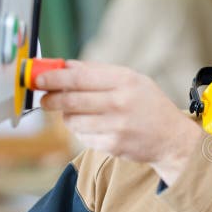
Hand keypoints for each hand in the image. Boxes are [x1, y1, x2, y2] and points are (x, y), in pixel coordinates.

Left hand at [37, 60, 203, 183]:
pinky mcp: (113, 145)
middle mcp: (121, 102)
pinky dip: (84, 132)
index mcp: (125, 81)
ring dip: (69, 117)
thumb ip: (99, 72)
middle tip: (44, 99)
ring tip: (81, 114)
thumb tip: (64, 66)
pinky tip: (98, 128)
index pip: (79, 77)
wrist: (173, 139)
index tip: (38, 78)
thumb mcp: (133, 81)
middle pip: (71, 99)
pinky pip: (83, 137)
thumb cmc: (150, 106)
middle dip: (51, 99)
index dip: (54, 77)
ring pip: (73, 120)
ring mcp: (117, 125)